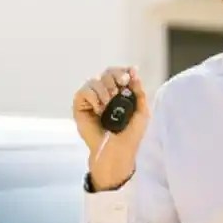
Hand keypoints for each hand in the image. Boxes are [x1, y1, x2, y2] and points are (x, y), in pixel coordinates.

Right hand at [73, 65, 150, 189]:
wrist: (117, 150)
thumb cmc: (130, 135)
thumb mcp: (141, 112)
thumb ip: (139, 92)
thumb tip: (134, 71)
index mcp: (120, 93)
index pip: (118, 73)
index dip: (122, 72)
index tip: (128, 78)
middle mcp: (105, 93)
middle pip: (107, 73)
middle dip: (114, 79)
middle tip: (118, 91)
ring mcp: (92, 99)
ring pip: (95, 80)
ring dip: (104, 90)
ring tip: (108, 105)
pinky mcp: (80, 106)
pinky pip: (84, 91)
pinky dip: (93, 97)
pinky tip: (99, 109)